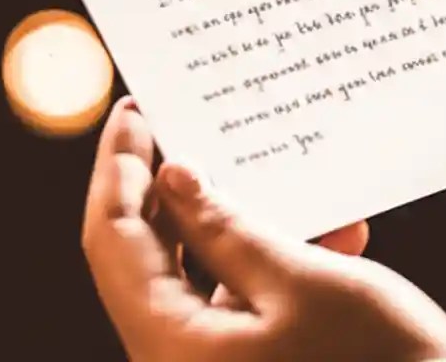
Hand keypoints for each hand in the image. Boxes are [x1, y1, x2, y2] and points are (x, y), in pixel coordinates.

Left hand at [82, 97, 445, 361]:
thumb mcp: (303, 282)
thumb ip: (229, 229)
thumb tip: (175, 179)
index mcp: (171, 347)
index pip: (112, 239)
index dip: (118, 166)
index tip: (135, 107)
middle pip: (148, 259)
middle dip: (174, 188)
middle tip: (190, 124)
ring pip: (200, 280)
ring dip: (237, 225)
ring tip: (277, 173)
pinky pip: (242, 306)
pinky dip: (273, 267)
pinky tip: (333, 237)